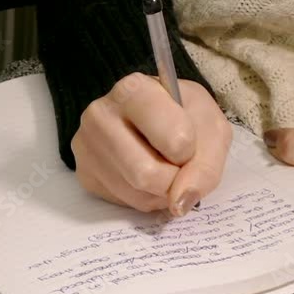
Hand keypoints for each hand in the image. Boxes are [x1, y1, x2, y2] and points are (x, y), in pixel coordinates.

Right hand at [71, 73, 232, 215]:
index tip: (186, 141)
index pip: (176, 141)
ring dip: (160, 193)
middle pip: (146, 174)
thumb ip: (206, 165)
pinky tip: (143, 177)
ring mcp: (85, 145)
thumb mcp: (211, 128)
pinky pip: (122, 202)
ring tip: (161, 169)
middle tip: (176, 165)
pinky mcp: (83, 172)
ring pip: (134, 193)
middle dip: (173, 180)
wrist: (150, 119)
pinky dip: (143, 198)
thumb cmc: (182, 117)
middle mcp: (100, 114)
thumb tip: (180, 203)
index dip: (191, 151)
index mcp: (134, 90)